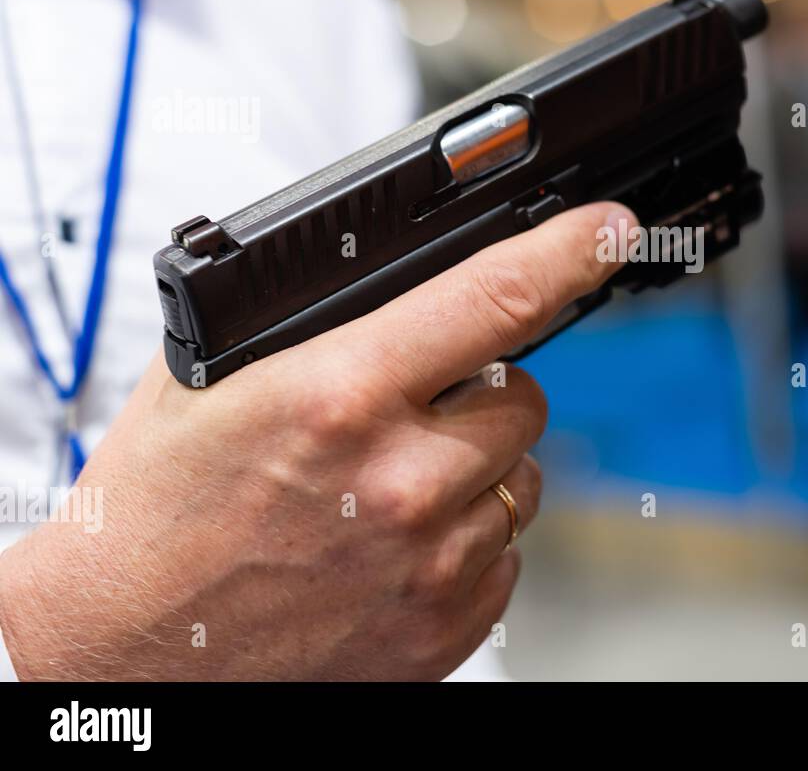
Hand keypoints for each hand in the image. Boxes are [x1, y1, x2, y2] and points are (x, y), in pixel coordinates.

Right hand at [0, 201, 633, 679]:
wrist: (125, 649)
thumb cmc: (155, 514)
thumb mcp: (212, 380)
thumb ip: (320, 323)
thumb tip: (412, 281)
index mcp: (342, 396)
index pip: (496, 299)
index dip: (569, 253)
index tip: (608, 232)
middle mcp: (402, 480)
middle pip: (525, 395)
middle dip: (483, 390)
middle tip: (413, 410)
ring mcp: (431, 562)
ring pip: (521, 476)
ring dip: (475, 468)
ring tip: (388, 486)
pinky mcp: (443, 627)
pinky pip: (506, 552)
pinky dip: (468, 537)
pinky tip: (396, 543)